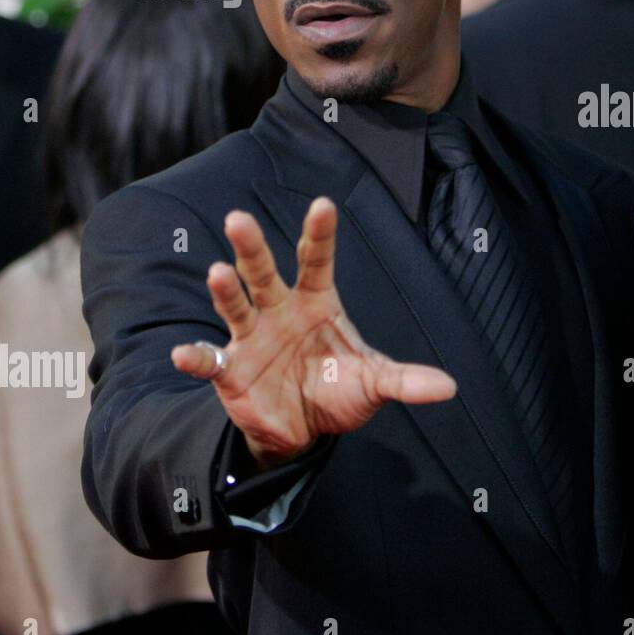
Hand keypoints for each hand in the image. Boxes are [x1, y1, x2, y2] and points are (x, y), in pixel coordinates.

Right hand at [171, 197, 455, 466]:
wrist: (304, 430)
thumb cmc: (338, 389)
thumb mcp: (375, 384)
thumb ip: (406, 381)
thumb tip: (450, 388)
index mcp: (316, 302)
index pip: (317, 260)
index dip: (320, 234)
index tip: (323, 204)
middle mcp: (280, 310)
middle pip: (264, 272)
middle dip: (252, 247)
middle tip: (239, 218)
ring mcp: (251, 337)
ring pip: (236, 305)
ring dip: (224, 290)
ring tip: (217, 271)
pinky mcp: (230, 371)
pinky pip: (210, 360)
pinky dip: (195, 358)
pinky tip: (183, 355)